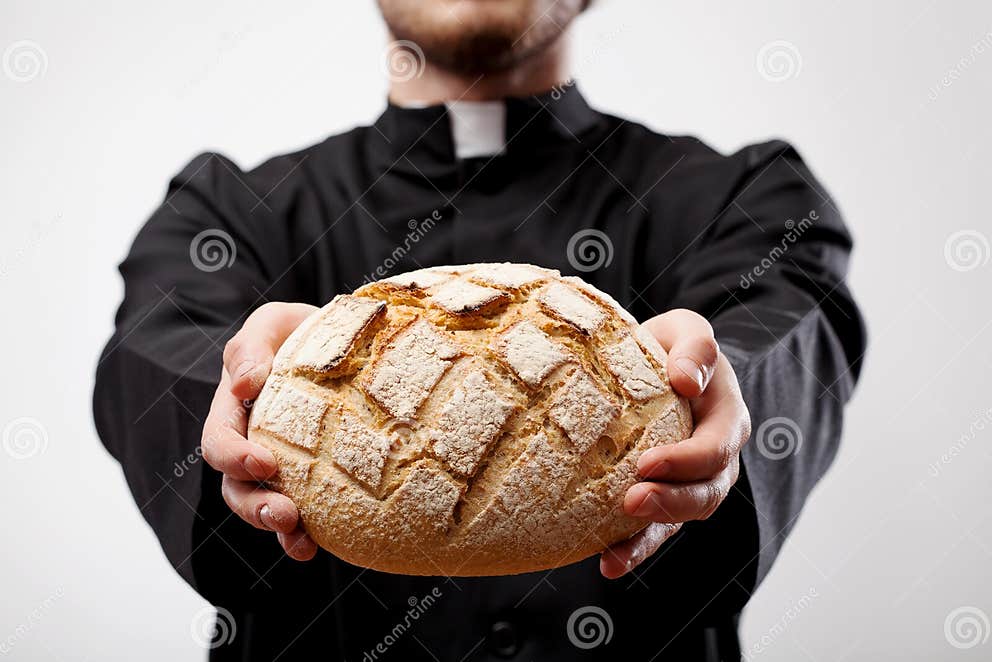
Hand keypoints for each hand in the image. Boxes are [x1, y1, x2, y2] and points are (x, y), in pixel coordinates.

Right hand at [201, 301, 319, 560]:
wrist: (345, 341)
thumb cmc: (303, 330)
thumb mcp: (275, 324)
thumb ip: (251, 347)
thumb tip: (242, 384)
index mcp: (235, 408)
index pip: (219, 440)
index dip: (235, 456)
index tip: (265, 462)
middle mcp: (251, 442)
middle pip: (236, 486)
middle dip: (254, 506)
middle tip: (285, 514)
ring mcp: (279, 465)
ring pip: (263, 507)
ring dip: (277, 528)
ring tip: (301, 542)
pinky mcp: (310, 479)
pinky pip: (303, 514)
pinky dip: (303, 534)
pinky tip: (319, 546)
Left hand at [600, 309, 750, 578]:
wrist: (654, 365)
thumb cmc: (669, 345)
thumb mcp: (685, 328)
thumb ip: (696, 346)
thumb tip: (686, 380)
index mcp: (726, 417)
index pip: (716, 447)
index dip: (687, 460)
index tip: (647, 462)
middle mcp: (716, 458)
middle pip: (705, 493)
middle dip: (670, 503)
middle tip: (631, 502)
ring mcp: (691, 483)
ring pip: (680, 520)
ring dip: (649, 537)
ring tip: (614, 553)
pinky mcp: (663, 497)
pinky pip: (653, 529)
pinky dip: (633, 549)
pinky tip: (607, 563)